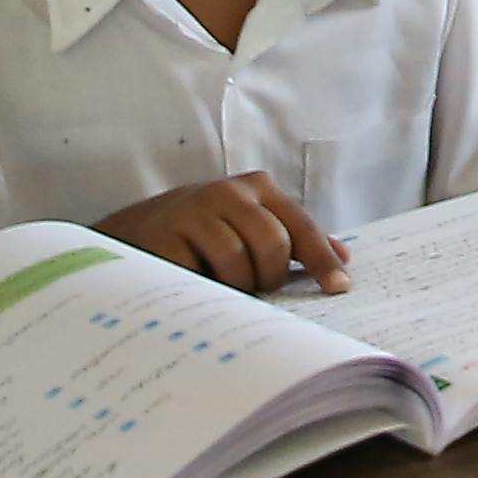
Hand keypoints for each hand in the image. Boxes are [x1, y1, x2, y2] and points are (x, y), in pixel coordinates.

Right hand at [101, 171, 348, 294]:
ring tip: (224, 284)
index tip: (338, 288)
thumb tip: (343, 258)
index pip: (300, 227)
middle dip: (271, 276)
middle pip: (273, 245)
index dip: (322, 260)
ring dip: (237, 286)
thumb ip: (294, 238)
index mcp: (257, 188)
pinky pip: (200, 275)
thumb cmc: (204, 232)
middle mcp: (228, 192)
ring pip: (238, 263)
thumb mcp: (249, 224)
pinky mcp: (165, 237)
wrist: (134, 230)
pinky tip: (200, 285)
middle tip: (258, 288)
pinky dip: (207, 288)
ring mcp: (194, 212)